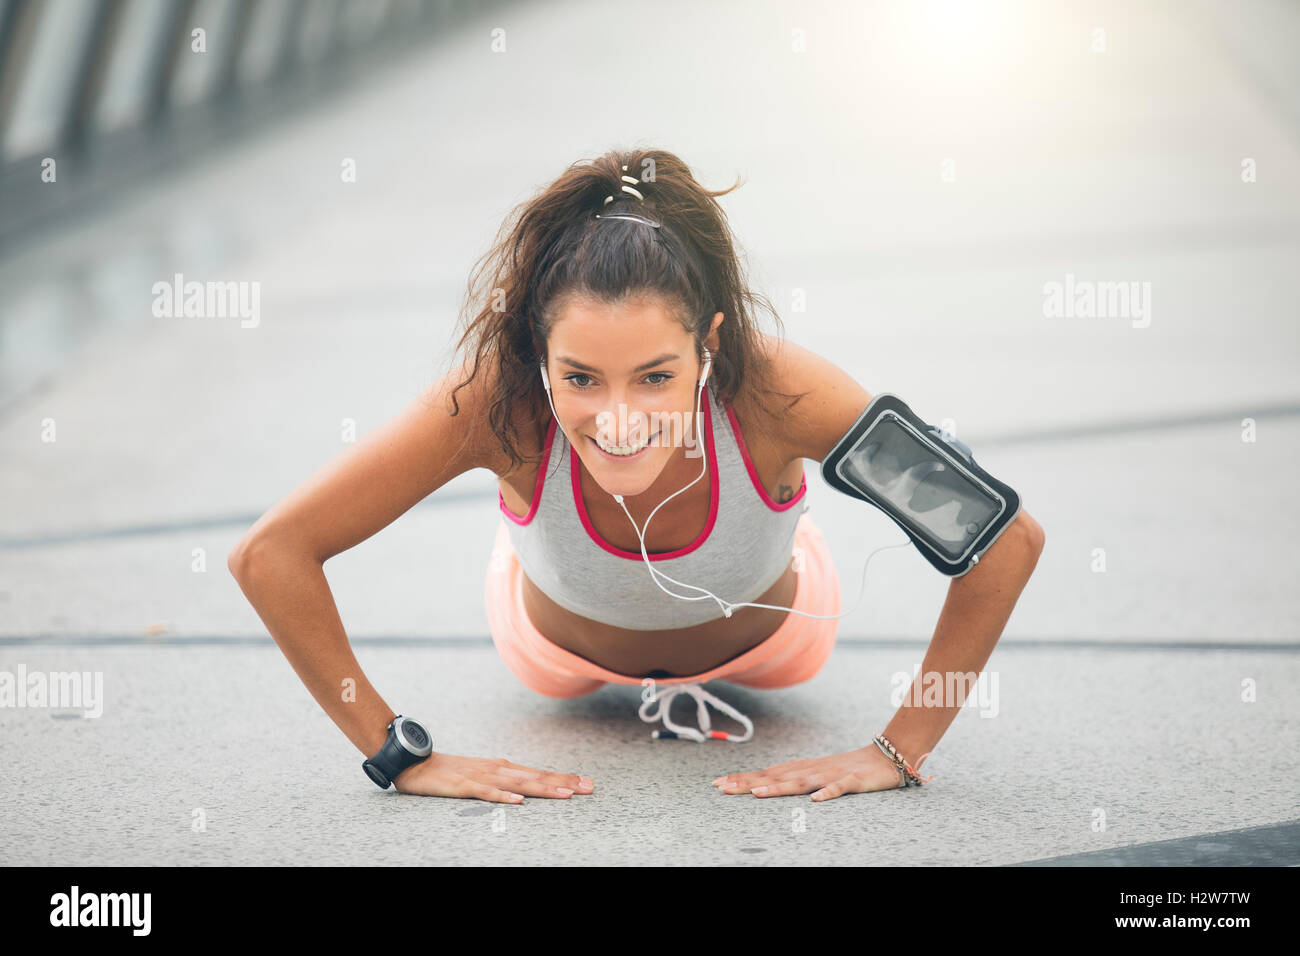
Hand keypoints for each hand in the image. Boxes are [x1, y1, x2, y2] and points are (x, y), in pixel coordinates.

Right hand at [392, 751, 593, 802]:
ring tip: (565, 794)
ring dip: (543, 789)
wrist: (417, 762)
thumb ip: (506, 780)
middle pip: (536, 777)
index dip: (564, 777)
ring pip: (518, 785)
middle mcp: (498, 769)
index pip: (540, 773)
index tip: (588, 782)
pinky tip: (518, 802)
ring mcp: (482, 777)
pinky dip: (503, 797)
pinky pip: (486, 793)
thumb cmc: (451, 771)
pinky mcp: (464, 786)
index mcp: (504, 767)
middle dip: (564, 782)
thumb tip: (530, 788)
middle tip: (589, 787)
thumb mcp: (484, 774)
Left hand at [712, 744, 915, 800]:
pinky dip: (827, 793)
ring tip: (758, 794)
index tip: (717, 783)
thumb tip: (763, 783)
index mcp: (802, 768)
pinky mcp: (853, 781)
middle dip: (748, 782)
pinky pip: (839, 788)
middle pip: (776, 776)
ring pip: (801, 782)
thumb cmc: (847, 767)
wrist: (886, 757)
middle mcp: (812, 769)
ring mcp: (831, 774)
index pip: (767, 773)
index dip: (742, 778)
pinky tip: (816, 801)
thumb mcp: (816, 772)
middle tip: (722, 788)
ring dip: (779, 787)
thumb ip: (792, 778)